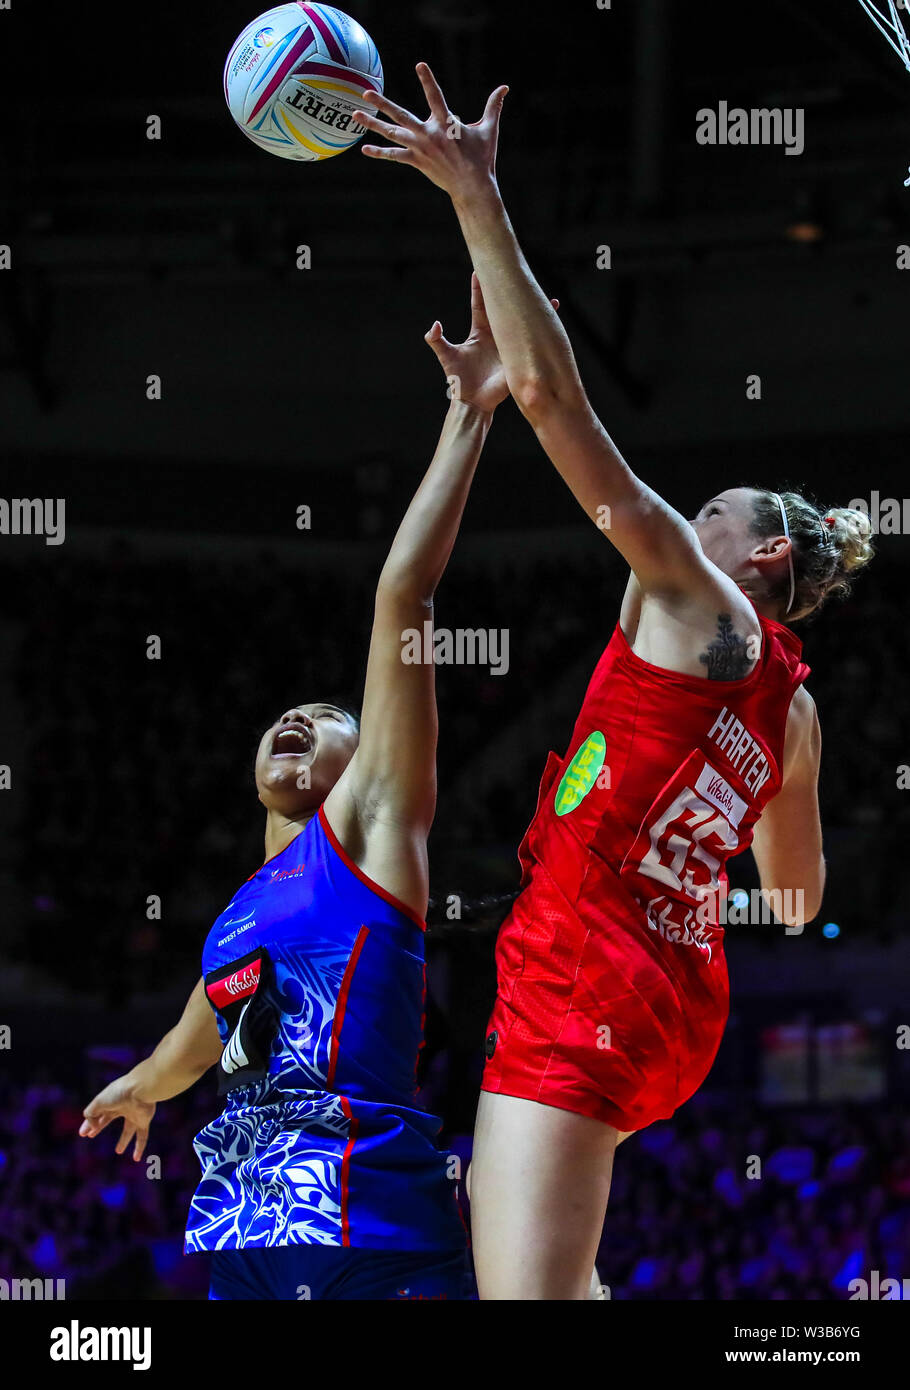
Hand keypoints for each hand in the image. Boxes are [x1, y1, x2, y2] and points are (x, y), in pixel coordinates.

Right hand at [79, 1072, 155, 1161]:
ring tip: (118, 1151)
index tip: (82, 1133)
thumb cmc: (119, 1093)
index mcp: (110, 1099)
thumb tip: (92, 1126)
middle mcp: (122, 1106)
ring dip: (123, 1141)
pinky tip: (136, 1158)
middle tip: (91, 1135)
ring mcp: (133, 1113)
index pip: (96, 1111)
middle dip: (98, 1126)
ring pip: (128, 1130)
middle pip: (108, 1118)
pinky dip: (139, 1147)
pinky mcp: (144, 1120)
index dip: (88, 1122)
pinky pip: (142, 1136)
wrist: (142, 1089)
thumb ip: (90, 1114)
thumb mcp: (99, 1102)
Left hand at [354, 62, 506, 202]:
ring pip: (392, 133)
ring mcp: (421, 148)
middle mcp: (429, 134)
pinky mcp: (417, 162)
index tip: (419, 65)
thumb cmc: (482, 157)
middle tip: (366, 92)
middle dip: (382, 104)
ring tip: (355, 114)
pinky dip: (380, 153)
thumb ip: (493, 106)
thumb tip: (505, 88)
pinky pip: (395, 156)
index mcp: (446, 123)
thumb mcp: (488, 130)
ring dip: (373, 124)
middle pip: (401, 115)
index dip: (428, 80)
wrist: (472, 186)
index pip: (435, 96)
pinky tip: (365, 149)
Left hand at [426, 273, 557, 413]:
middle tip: (512, 272)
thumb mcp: (447, 357)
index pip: (480, 304)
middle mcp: (496, 335)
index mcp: (480, 331)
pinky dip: (541, 329)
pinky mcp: (518, 356)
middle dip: (508, 292)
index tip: (481, 270)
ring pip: (521, 322)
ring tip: (539, 292)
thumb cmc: (459, 380)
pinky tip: (551, 317)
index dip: (480, 288)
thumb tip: (434, 326)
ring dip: (530, 308)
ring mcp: (509, 345)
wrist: (474, 402)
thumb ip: (436, 340)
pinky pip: (530, 340)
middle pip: (503, 308)